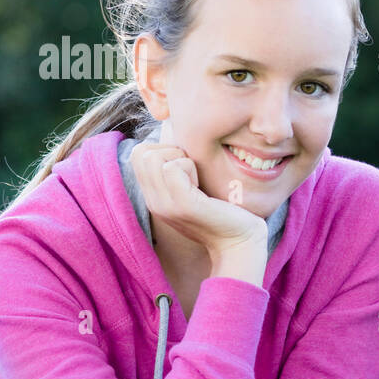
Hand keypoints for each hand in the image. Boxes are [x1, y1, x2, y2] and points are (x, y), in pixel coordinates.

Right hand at [131, 121, 267, 263]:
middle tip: (193, 169)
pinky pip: (171, 168)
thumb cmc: (225, 211)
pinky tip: (202, 185)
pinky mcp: (183, 204)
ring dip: (179, 158)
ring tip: (197, 178)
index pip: (138, 154)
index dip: (164, 150)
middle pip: (140, 152)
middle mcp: (154, 201)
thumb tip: (178, 135)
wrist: (240, 243)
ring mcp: (165, 204)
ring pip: (152, 157)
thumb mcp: (194, 189)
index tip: (188, 167)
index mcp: (154, 197)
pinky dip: (190, 167)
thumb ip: (179, 171)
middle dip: (169, 150)